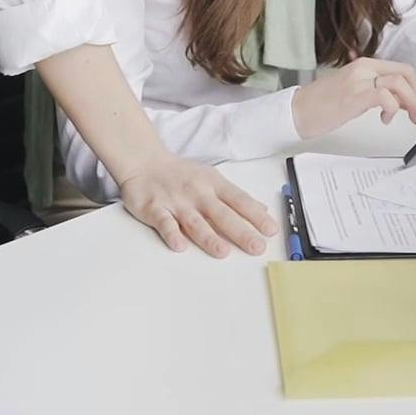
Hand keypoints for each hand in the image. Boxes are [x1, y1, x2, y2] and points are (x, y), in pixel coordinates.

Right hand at [116, 154, 277, 258]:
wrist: (144, 162)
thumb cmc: (180, 174)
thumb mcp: (211, 178)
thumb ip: (234, 196)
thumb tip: (262, 210)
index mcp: (213, 184)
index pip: (239, 200)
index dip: (256, 216)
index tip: (270, 230)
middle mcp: (197, 192)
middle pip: (222, 214)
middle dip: (241, 231)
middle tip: (256, 247)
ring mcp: (176, 201)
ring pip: (195, 222)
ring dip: (209, 237)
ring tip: (223, 252)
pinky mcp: (155, 208)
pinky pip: (164, 223)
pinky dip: (172, 234)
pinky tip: (180, 246)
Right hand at [294, 58, 415, 139]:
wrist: (297, 111)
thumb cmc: (323, 105)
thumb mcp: (355, 94)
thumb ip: (378, 94)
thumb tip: (403, 104)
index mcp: (365, 66)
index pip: (402, 69)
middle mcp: (363, 68)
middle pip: (405, 73)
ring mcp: (358, 80)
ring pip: (399, 82)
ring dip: (412, 103)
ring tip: (412, 119)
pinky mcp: (353, 95)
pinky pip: (384, 95)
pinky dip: (392, 108)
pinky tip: (385, 119)